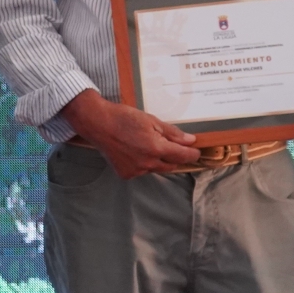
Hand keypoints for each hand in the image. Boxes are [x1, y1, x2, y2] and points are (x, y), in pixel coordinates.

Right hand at [62, 89, 199, 177]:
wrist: (97, 123)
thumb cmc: (124, 117)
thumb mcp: (151, 120)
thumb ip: (172, 133)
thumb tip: (190, 141)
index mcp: (156, 148)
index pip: (183, 156)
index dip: (192, 154)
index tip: (196, 151)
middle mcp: (148, 163)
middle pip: (171, 166)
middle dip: (174, 157)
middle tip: (171, 145)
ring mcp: (136, 171)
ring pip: (156, 169)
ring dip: (157, 160)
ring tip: (146, 145)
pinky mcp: (125, 174)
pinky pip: (141, 171)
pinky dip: (142, 163)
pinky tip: (134, 151)